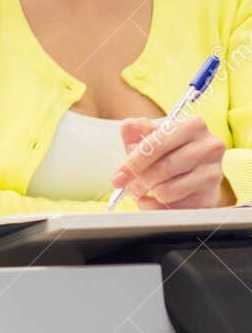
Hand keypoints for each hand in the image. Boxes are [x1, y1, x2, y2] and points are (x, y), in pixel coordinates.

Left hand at [113, 115, 233, 209]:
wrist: (192, 170)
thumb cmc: (167, 150)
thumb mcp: (150, 136)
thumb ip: (136, 130)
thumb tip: (128, 126)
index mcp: (193, 125)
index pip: (157, 144)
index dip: (134, 162)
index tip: (117, 178)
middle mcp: (209, 147)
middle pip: (165, 168)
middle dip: (139, 181)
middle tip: (127, 188)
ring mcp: (214, 173)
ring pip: (170, 189)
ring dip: (149, 194)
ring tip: (142, 190)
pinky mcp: (212, 196)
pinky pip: (177, 207)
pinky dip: (158, 207)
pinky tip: (155, 200)